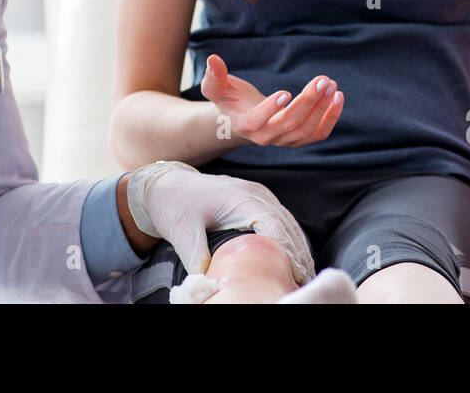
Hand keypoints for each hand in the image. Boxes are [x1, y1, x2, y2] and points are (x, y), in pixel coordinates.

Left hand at [125, 161, 316, 284]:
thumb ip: (196, 257)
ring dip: (298, 248)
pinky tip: (292, 258)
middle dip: (299, 254)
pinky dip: (290, 239)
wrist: (164, 183)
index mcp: (241, 197)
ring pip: (288, 223)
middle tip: (305, 282)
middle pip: (287, 226)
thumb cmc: (173, 203)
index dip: (288, 251)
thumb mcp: (182, 231)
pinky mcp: (256, 200)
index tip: (296, 274)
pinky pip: (280, 220)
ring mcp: (258, 195)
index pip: (274, 226)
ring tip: (304, 276)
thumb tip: (206, 285)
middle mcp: (255, 193)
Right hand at [201, 54, 342, 146]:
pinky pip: (318, 134)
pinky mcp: (299, 139)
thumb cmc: (229, 98)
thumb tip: (213, 59)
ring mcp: (284, 141)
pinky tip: (338, 97)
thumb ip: (215, 76)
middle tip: (322, 79)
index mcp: (245, 124)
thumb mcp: (217, 86)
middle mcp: (265, 137)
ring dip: (322, 108)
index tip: (286, 92)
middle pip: (289, 124)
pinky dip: (330, 118)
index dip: (270, 109)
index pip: (258, 121)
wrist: (243, 117)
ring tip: (331, 84)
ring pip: (306, 130)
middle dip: (308, 102)